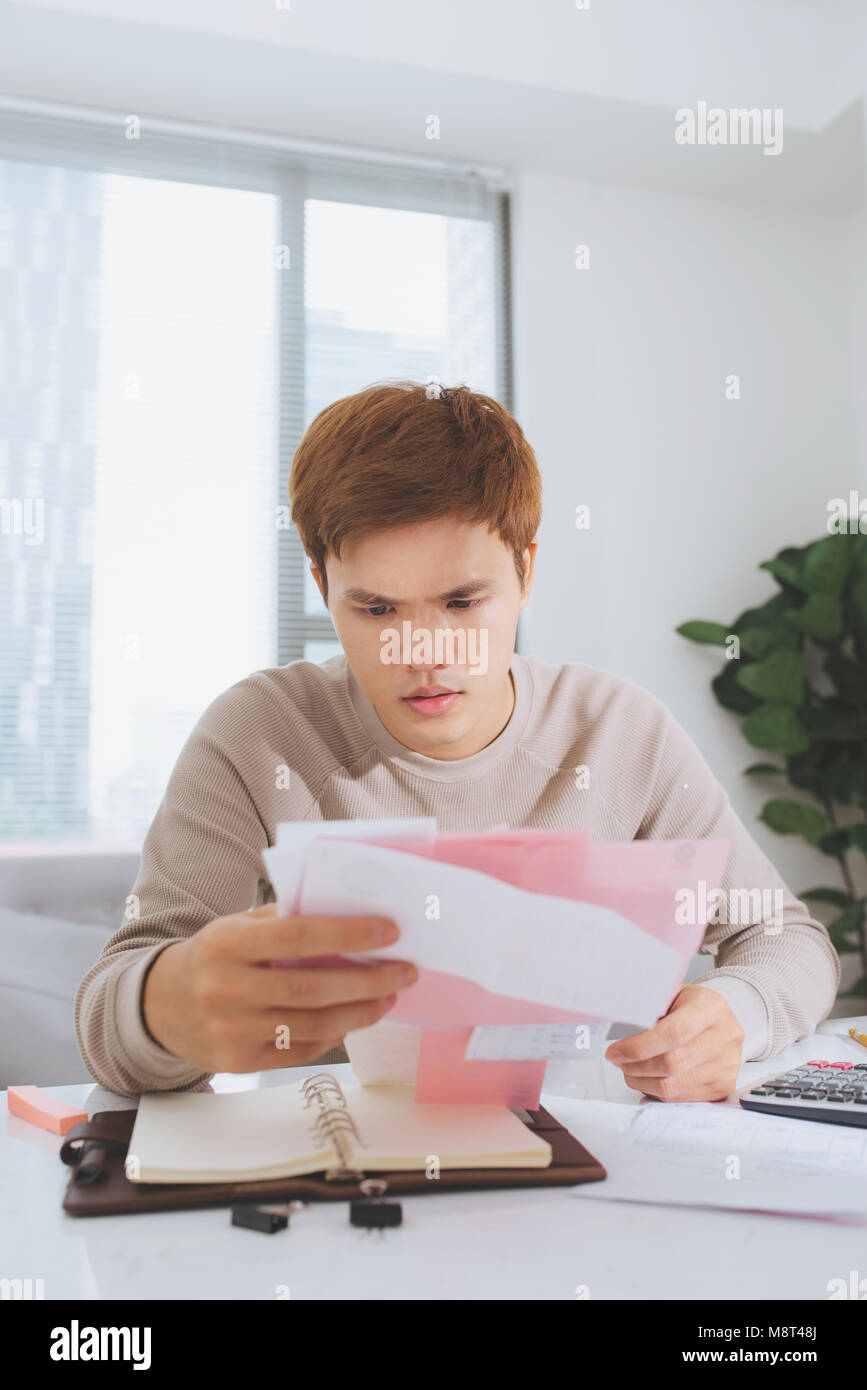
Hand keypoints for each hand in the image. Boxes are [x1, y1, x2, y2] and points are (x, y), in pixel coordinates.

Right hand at [142, 904, 417, 1072]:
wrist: (158, 1005)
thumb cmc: (213, 956)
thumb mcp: (237, 927)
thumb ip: (285, 922)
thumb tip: (349, 918)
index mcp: (227, 945)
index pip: (299, 937)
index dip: (349, 934)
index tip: (390, 931)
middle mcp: (227, 990)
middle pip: (313, 989)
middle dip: (369, 981)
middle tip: (404, 971)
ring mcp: (232, 1031)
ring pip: (313, 1025)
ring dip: (361, 1012)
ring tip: (388, 997)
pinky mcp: (239, 1062)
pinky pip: (300, 1050)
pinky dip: (334, 1034)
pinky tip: (354, 1018)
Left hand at [603, 984, 744, 1101]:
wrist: (719, 1020)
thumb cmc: (689, 1006)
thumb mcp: (672, 994)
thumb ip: (649, 1006)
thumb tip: (617, 1020)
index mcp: (711, 1007)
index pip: (673, 1033)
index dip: (639, 1046)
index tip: (615, 1051)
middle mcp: (726, 1036)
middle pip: (672, 1063)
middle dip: (636, 1066)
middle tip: (618, 1061)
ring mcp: (728, 1064)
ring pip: (674, 1085)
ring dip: (642, 1081)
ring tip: (629, 1070)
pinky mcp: (723, 1085)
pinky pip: (681, 1098)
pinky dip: (657, 1091)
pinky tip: (647, 1079)